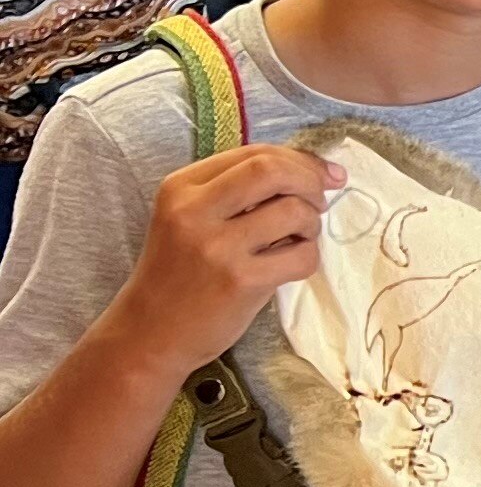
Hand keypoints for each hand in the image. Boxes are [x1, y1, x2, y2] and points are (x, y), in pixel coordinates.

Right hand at [112, 145, 342, 369]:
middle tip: (319, 203)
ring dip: (312, 223)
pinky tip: (291, 265)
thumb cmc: (180, 273)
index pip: (254, 154)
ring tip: (299, 238)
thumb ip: (238, 191)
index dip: (300, 160)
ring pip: (294, 211)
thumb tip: (319, 171)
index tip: (326, 175)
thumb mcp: (190, 218)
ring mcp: (217, 247)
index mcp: (180, 187)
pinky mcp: (240, 281)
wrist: (149, 332)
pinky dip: (309, 257)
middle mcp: (193, 211)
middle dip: (311, 181)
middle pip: (272, 171)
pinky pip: (302, 255)